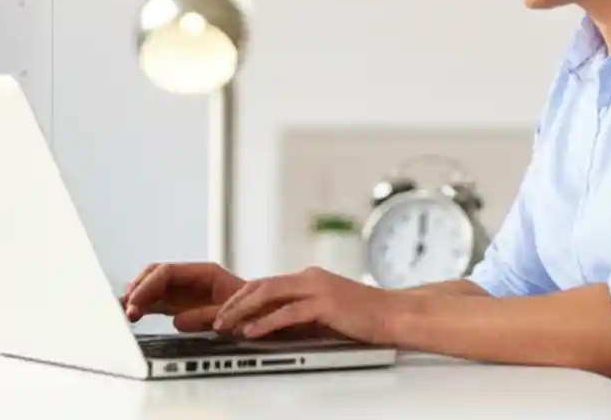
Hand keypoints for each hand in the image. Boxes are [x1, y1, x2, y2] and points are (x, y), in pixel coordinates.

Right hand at [120, 262, 245, 331]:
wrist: (267, 318)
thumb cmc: (256, 313)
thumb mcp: (235, 315)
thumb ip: (207, 316)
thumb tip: (177, 320)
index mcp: (205, 273)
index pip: (167, 272)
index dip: (149, 286)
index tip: (136, 302)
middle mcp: (192, 279)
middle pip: (156, 275)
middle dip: (139, 289)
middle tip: (127, 310)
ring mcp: (185, 291)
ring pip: (153, 287)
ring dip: (137, 298)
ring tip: (123, 312)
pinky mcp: (181, 305)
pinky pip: (157, 301)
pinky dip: (143, 306)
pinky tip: (130, 314)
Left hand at [212, 267, 399, 344]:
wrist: (395, 314)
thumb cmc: (363, 317)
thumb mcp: (325, 313)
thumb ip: (301, 315)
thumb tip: (273, 325)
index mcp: (307, 279)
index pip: (265, 284)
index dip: (241, 297)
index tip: (224, 312)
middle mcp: (309, 278)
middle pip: (260, 284)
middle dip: (234, 302)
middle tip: (215, 319)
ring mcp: (318, 288)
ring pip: (269, 293)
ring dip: (243, 310)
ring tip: (226, 325)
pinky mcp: (326, 303)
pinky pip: (289, 312)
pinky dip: (267, 322)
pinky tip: (253, 331)